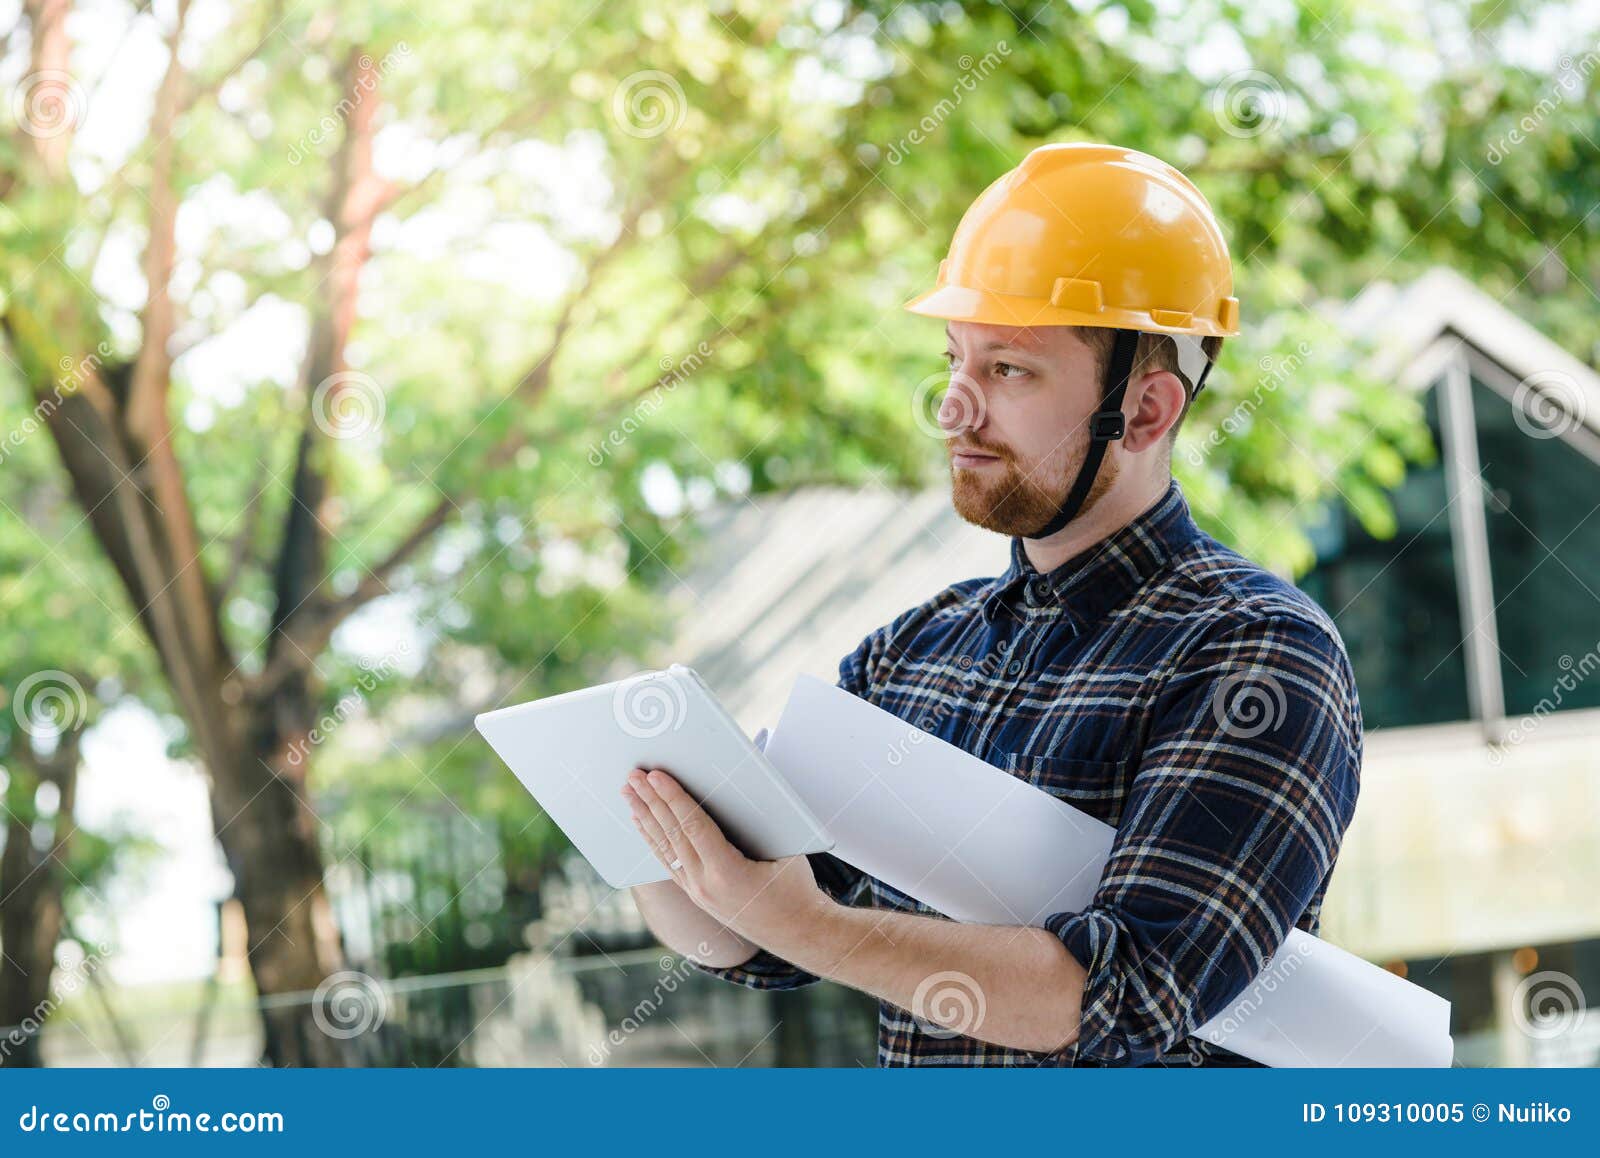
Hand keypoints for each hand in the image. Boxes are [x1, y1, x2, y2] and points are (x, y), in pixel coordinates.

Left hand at [621, 767, 825, 946]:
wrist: (797, 932)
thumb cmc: (796, 888)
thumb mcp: (784, 852)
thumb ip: (759, 823)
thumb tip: (738, 786)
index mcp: (727, 874)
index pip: (693, 826)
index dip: (673, 798)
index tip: (656, 775)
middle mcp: (705, 886)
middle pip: (672, 834)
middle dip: (651, 800)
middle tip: (634, 775)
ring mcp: (697, 893)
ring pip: (664, 848)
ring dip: (645, 816)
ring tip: (628, 792)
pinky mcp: (696, 895)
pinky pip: (668, 862)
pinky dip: (653, 838)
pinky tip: (642, 822)